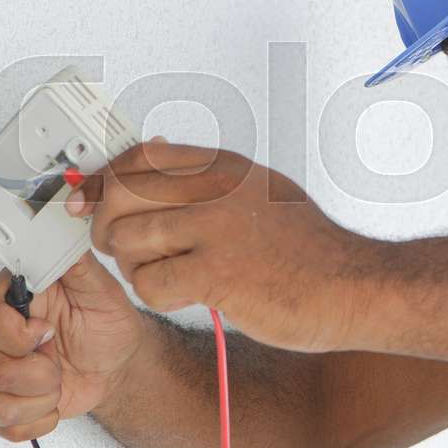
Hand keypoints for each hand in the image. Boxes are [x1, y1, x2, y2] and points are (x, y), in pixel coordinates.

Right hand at [0, 251, 145, 441]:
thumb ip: (75, 262)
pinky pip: (2, 423)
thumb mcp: (102, 290)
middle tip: (58, 354)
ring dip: (43, 395)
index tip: (49, 331)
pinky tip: (50, 399)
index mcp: (7, 299)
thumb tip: (60, 233)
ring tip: (57, 376)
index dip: (21, 335)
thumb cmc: (105, 325)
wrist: (114, 365)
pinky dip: (38, 418)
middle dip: (40, 370)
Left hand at [67, 139, 374, 352]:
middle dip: (108, 226)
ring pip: (126, 239)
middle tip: (125, 247)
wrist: (354, 287)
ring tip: (163, 275)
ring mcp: (217, 230)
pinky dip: (156, 295)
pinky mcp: (217, 275)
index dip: (106, 177)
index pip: (140, 154)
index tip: (93, 198)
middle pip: (122, 192)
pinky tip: (186, 295)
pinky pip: (149, 283)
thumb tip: (154, 153)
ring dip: (133, 265)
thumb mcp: (262, 192)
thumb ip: (210, 177)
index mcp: (226, 167)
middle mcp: (217, 190)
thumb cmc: (310, 250)